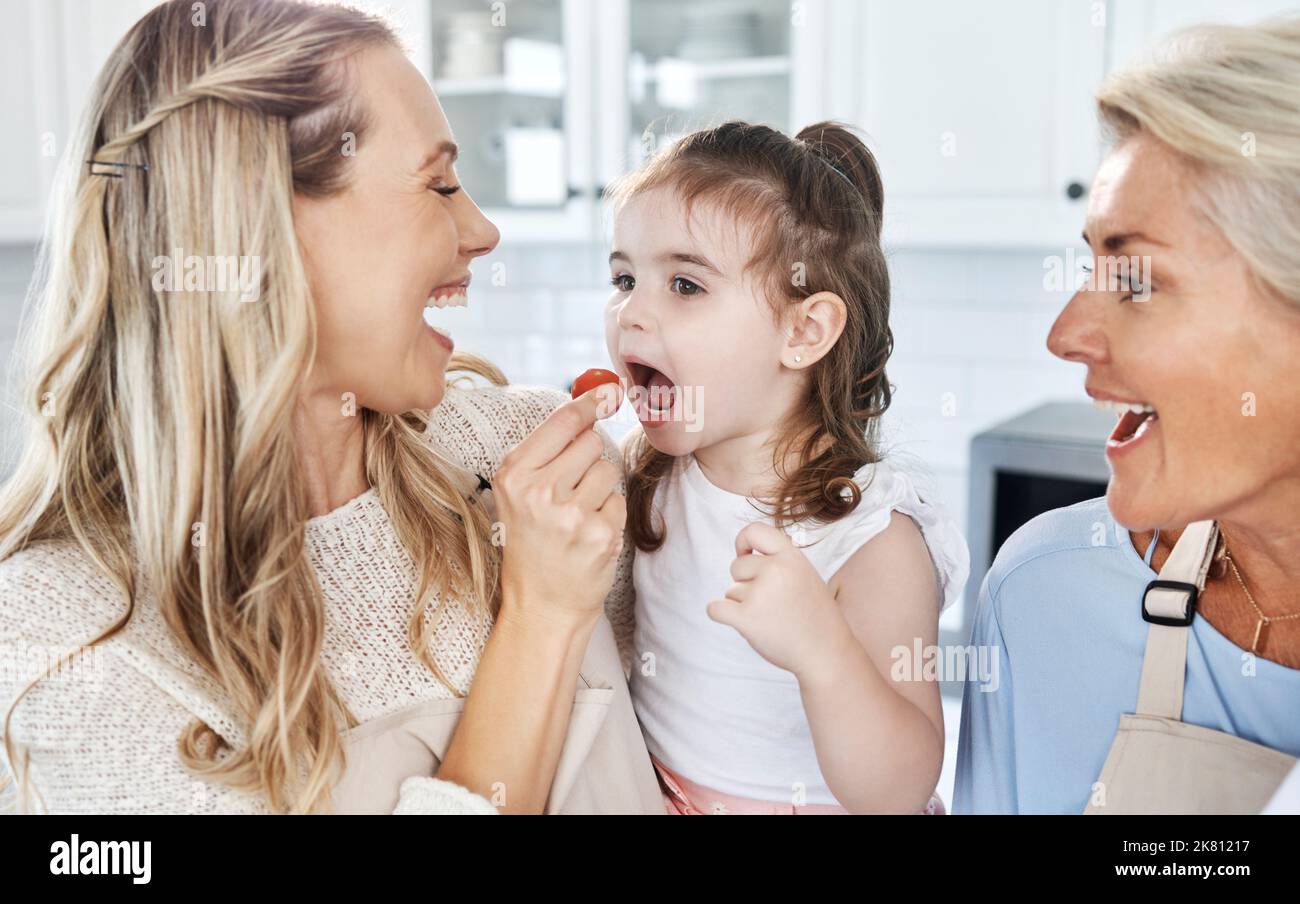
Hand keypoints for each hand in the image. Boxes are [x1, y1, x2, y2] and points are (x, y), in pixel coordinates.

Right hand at [492, 382, 625, 631]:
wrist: (541, 606)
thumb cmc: (533, 545)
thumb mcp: (521, 494)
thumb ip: (549, 449)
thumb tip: (594, 396)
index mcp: (514, 474)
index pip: (562, 421)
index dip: (590, 401)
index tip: (609, 390)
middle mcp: (539, 491)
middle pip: (589, 442)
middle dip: (587, 459)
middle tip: (570, 492)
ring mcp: (570, 515)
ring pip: (607, 469)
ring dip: (599, 489)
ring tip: (576, 517)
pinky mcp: (599, 534)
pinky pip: (618, 500)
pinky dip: (609, 515)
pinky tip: (589, 535)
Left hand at [706, 521, 852, 675]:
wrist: (826, 652)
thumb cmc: (814, 616)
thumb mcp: (805, 575)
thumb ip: (779, 561)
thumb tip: (744, 553)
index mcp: (792, 557)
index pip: (755, 530)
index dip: (742, 540)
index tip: (744, 554)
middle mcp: (776, 570)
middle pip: (737, 566)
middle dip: (745, 583)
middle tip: (771, 603)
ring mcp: (761, 594)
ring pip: (731, 591)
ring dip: (742, 605)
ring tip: (770, 618)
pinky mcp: (747, 618)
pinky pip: (715, 608)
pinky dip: (719, 613)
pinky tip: (737, 620)